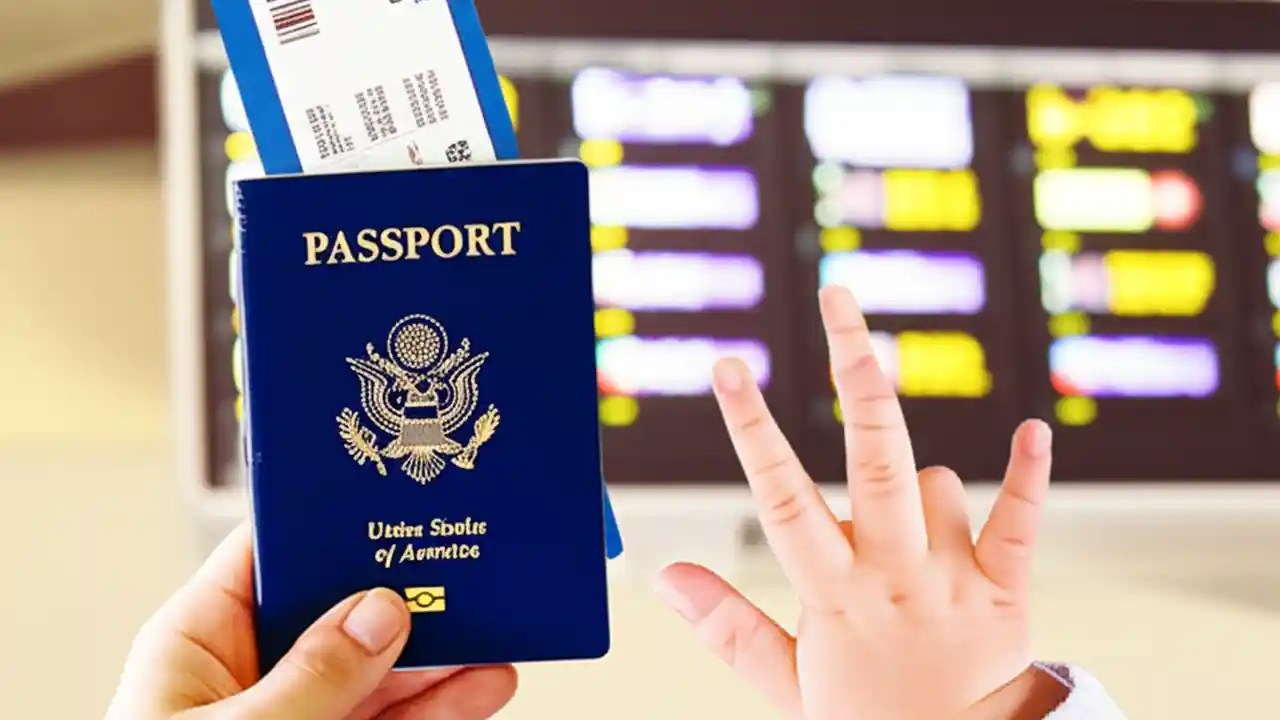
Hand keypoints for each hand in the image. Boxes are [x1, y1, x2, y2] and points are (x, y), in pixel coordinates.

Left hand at [106, 522, 516, 719]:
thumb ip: (313, 676)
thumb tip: (379, 613)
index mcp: (200, 643)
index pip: (270, 556)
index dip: (332, 524)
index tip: (397, 508)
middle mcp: (252, 675)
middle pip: (342, 611)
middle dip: (408, 593)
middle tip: (471, 570)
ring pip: (381, 671)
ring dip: (443, 654)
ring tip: (499, 632)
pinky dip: (442, 708)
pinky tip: (482, 688)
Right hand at [656, 287, 1067, 719]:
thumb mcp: (788, 683)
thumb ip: (727, 626)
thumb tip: (664, 576)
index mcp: (832, 595)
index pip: (781, 497)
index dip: (753, 427)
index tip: (731, 365)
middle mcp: (892, 575)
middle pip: (874, 458)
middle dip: (856, 372)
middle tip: (841, 302)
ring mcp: (952, 578)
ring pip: (939, 484)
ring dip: (922, 491)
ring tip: (911, 553)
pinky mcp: (1005, 588)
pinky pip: (1021, 522)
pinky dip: (1029, 476)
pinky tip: (1032, 429)